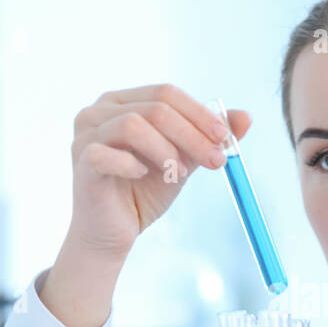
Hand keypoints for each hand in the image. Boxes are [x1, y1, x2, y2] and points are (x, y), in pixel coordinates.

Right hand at [66, 83, 251, 261]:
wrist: (114, 233)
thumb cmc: (144, 192)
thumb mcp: (183, 160)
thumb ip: (207, 138)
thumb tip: (245, 117)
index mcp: (122, 102)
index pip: (166, 93)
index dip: (199, 114)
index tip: (225, 138)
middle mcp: (99, 111)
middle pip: (155, 108)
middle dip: (192, 134)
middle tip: (217, 160)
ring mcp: (86, 134)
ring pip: (134, 125)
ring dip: (166, 150)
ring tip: (179, 174)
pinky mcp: (81, 162)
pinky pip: (107, 154)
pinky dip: (132, 164)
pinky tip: (143, 175)